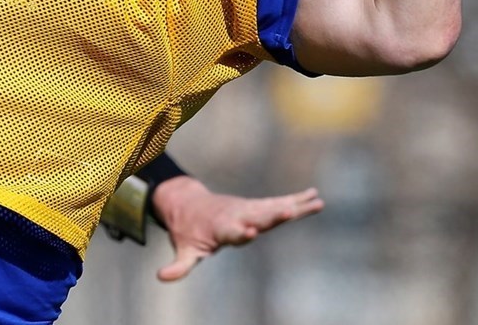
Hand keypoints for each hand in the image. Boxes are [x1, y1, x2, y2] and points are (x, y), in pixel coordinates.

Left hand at [151, 176, 323, 281]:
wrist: (188, 204)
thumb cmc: (188, 231)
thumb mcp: (184, 249)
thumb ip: (178, 265)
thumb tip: (161, 277)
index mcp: (221, 227)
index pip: (232, 231)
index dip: (241, 231)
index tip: (251, 231)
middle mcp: (237, 215)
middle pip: (258, 216)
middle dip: (274, 215)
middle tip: (290, 212)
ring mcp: (248, 208)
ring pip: (273, 208)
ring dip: (294, 206)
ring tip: (316, 202)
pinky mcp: (256, 206)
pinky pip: (278, 205)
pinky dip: (296, 202)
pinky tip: (314, 199)